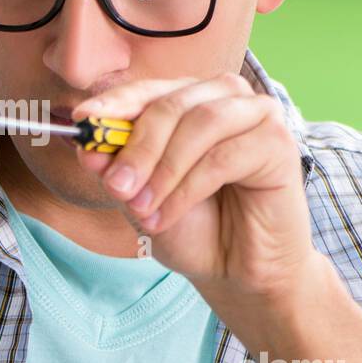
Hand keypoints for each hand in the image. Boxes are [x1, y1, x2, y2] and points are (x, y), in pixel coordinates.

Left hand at [71, 74, 325, 319]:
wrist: (238, 272)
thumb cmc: (194, 229)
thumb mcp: (140, 197)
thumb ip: (117, 168)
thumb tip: (88, 145)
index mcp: (190, 99)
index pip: (147, 90)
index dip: (114, 103)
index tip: (83, 121)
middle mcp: (224, 97)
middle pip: (171, 105)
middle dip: (136, 148)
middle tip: (115, 187)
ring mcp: (256, 114)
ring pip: (198, 125)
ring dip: (162, 170)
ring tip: (142, 210)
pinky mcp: (278, 143)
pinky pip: (223, 157)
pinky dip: (187, 188)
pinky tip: (167, 214)